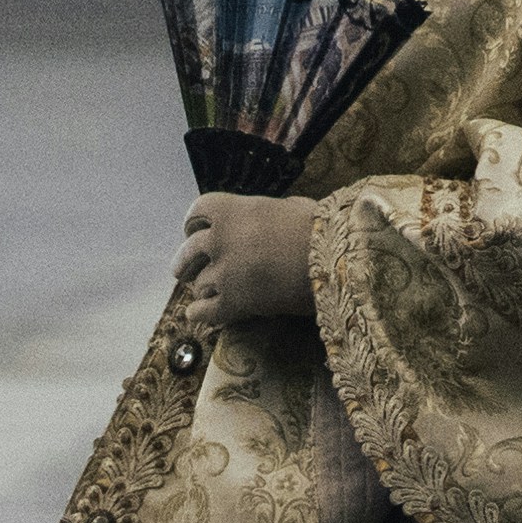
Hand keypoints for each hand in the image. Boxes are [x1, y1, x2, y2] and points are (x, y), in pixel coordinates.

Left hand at [181, 192, 322, 328]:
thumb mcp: (292, 207)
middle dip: (186, 262)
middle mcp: (220, 239)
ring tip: (208, 294)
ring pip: (197, 284)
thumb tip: (276, 213)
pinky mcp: (233, 303)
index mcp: (233, 210)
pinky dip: (199, 314)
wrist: (334, 260)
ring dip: (202, 289)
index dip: (194, 224)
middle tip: (188, 269)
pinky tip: (200, 314)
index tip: (195, 232)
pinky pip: (203, 312)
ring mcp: (224, 272)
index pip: (197, 212)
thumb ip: (271, 212)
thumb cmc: (321, 230)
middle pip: (188, 252)